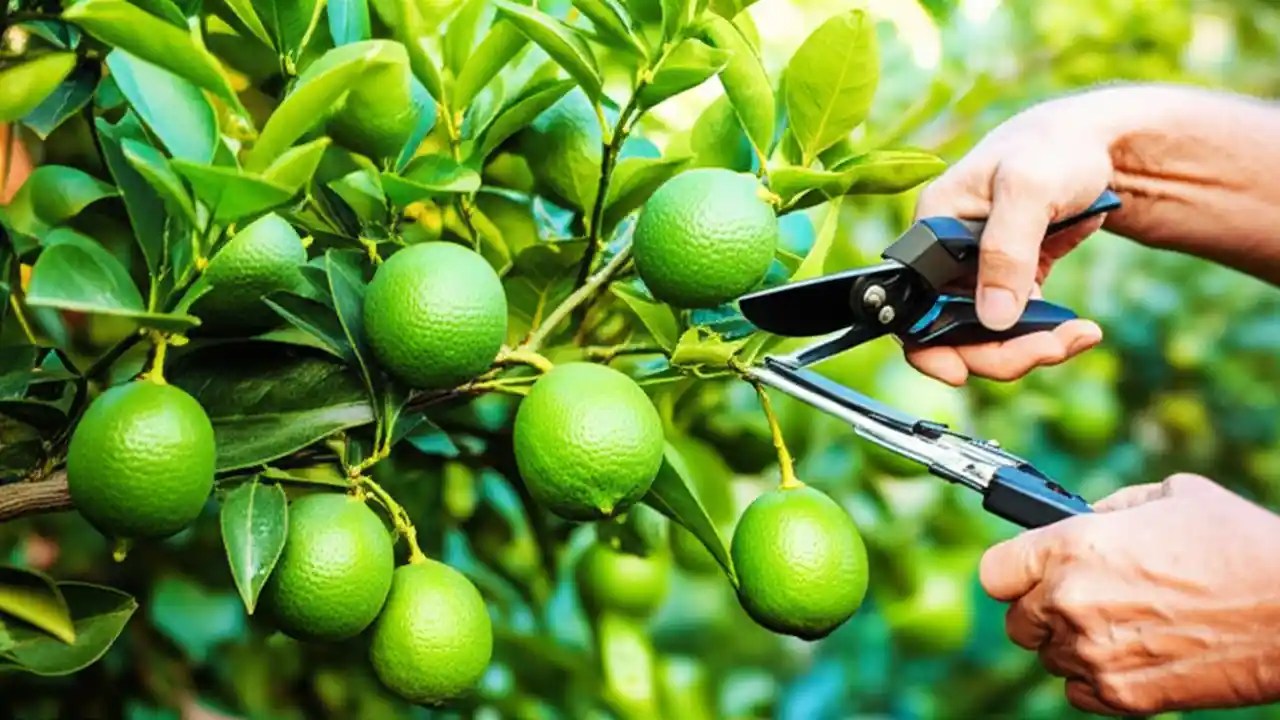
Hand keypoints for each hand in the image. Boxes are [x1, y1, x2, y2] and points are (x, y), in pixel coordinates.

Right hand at [906, 98, 1119, 385]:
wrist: (1100, 141)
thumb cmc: (1055, 147)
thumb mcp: (1028, 189)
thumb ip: (1006, 251)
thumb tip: (993, 317)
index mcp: (933, 227)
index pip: (913, 306)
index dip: (933, 346)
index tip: (964, 372)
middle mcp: (947, 255)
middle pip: (949, 332)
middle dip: (999, 352)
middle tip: (1051, 349)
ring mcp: (978, 270)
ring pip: (985, 335)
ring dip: (1029, 348)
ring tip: (1077, 336)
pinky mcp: (1010, 278)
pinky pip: (1014, 326)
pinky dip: (1045, 335)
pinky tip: (1076, 328)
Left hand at [980, 474, 1279, 715]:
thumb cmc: (1240, 544)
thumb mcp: (1170, 496)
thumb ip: (1110, 511)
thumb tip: (1083, 520)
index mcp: (1072, 547)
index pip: (994, 571)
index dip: (1013, 571)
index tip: (1029, 571)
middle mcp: (1070, 601)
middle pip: (1017, 620)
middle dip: (1043, 609)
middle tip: (1085, 597)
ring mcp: (1093, 653)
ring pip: (1049, 657)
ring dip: (1072, 643)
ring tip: (1123, 623)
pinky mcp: (1122, 697)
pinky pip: (1079, 692)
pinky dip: (1096, 678)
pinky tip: (1132, 653)